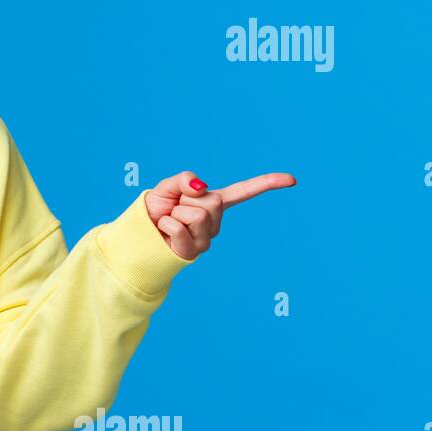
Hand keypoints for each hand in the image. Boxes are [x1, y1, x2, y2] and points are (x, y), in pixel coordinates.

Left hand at [145, 170, 296, 260]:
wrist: (139, 235)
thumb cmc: (155, 211)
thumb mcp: (168, 187)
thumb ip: (184, 179)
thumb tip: (201, 187)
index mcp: (214, 202)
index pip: (244, 191)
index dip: (267, 184)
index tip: (292, 179)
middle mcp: (215, 222)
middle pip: (211, 202)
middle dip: (186, 199)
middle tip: (174, 207)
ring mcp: (206, 239)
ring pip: (198, 215)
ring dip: (176, 212)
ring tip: (169, 220)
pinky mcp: (193, 252)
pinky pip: (180, 227)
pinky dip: (167, 224)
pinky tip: (165, 232)